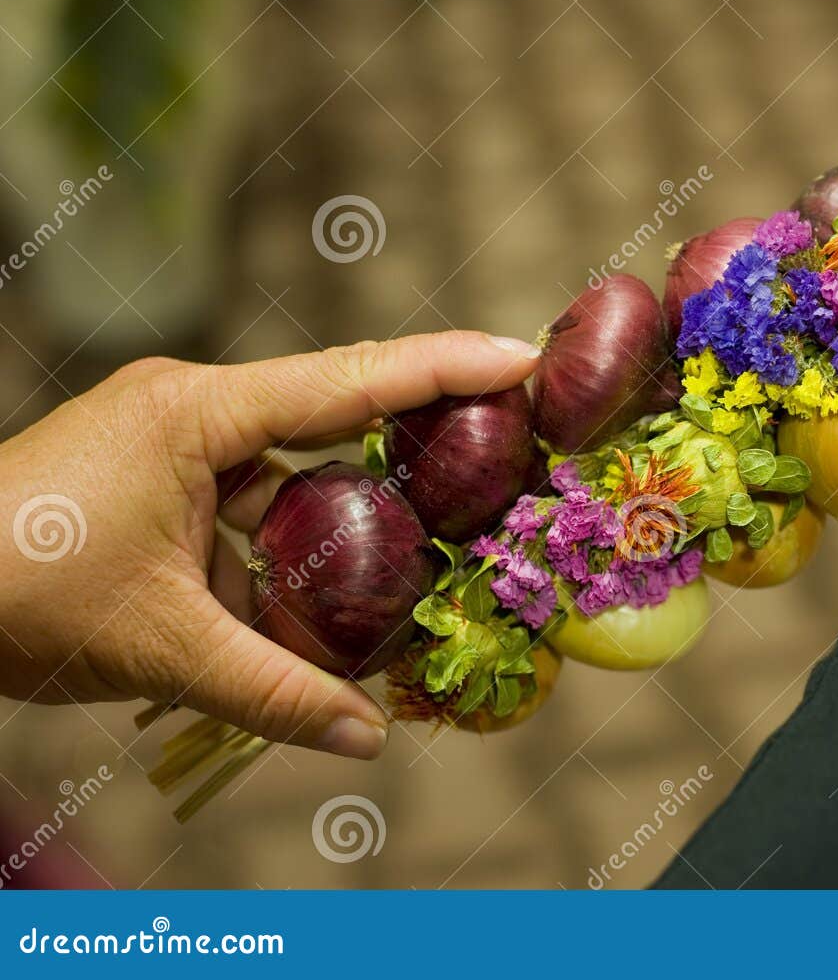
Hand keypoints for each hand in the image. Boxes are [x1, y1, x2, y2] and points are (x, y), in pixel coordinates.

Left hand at [0, 332, 537, 757]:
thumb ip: (271, 688)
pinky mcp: (158, 486)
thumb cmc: (16, 593)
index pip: (348, 380)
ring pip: (292, 473)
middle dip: (417, 434)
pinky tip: (329, 605)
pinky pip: (250, 511)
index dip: (444, 368)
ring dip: (348, 517)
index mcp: (196, 412)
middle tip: (503, 446)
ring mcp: (173, 447)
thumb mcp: (160, 643)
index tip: (523, 360)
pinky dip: (291, 555)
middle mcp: (192, 412)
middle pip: (335, 412)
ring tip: (430, 547)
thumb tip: (368, 739)